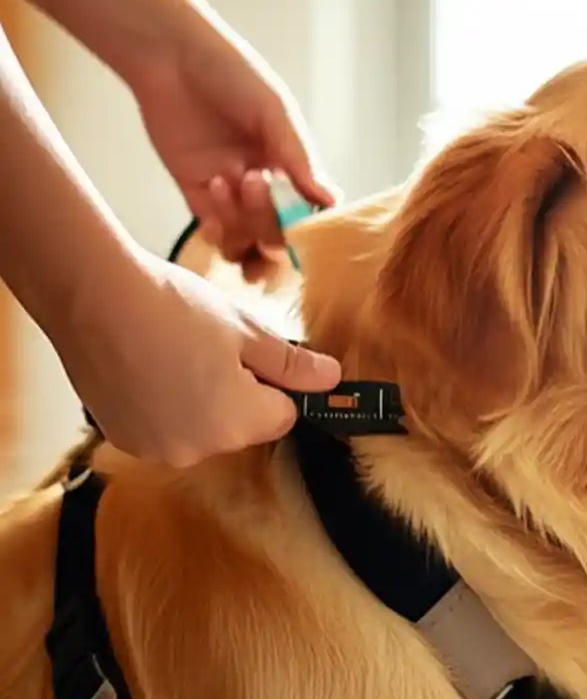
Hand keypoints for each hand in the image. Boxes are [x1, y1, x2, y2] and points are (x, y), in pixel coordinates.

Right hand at [55, 255, 341, 467]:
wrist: (94, 297)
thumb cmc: (174, 308)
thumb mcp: (248, 331)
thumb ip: (293, 364)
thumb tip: (331, 380)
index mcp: (238, 423)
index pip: (283, 416)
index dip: (275, 383)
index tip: (255, 355)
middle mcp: (199, 450)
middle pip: (241, 426)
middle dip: (237, 393)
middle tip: (210, 347)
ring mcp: (156, 449)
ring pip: (202, 429)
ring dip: (199, 401)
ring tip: (174, 355)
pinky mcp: (124, 440)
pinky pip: (165, 429)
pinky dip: (164, 407)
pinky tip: (148, 369)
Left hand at [130, 34, 337, 277]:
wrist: (170, 57)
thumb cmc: (230, 73)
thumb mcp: (273, 112)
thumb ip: (297, 158)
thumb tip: (330, 201)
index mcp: (293, 165)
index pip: (312, 211)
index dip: (309, 224)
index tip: (300, 215)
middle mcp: (267, 185)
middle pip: (278, 234)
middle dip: (268, 220)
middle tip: (252, 180)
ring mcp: (232, 193)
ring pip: (247, 241)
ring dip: (240, 225)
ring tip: (222, 182)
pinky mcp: (196, 194)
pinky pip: (214, 232)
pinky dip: (216, 228)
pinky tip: (211, 191)